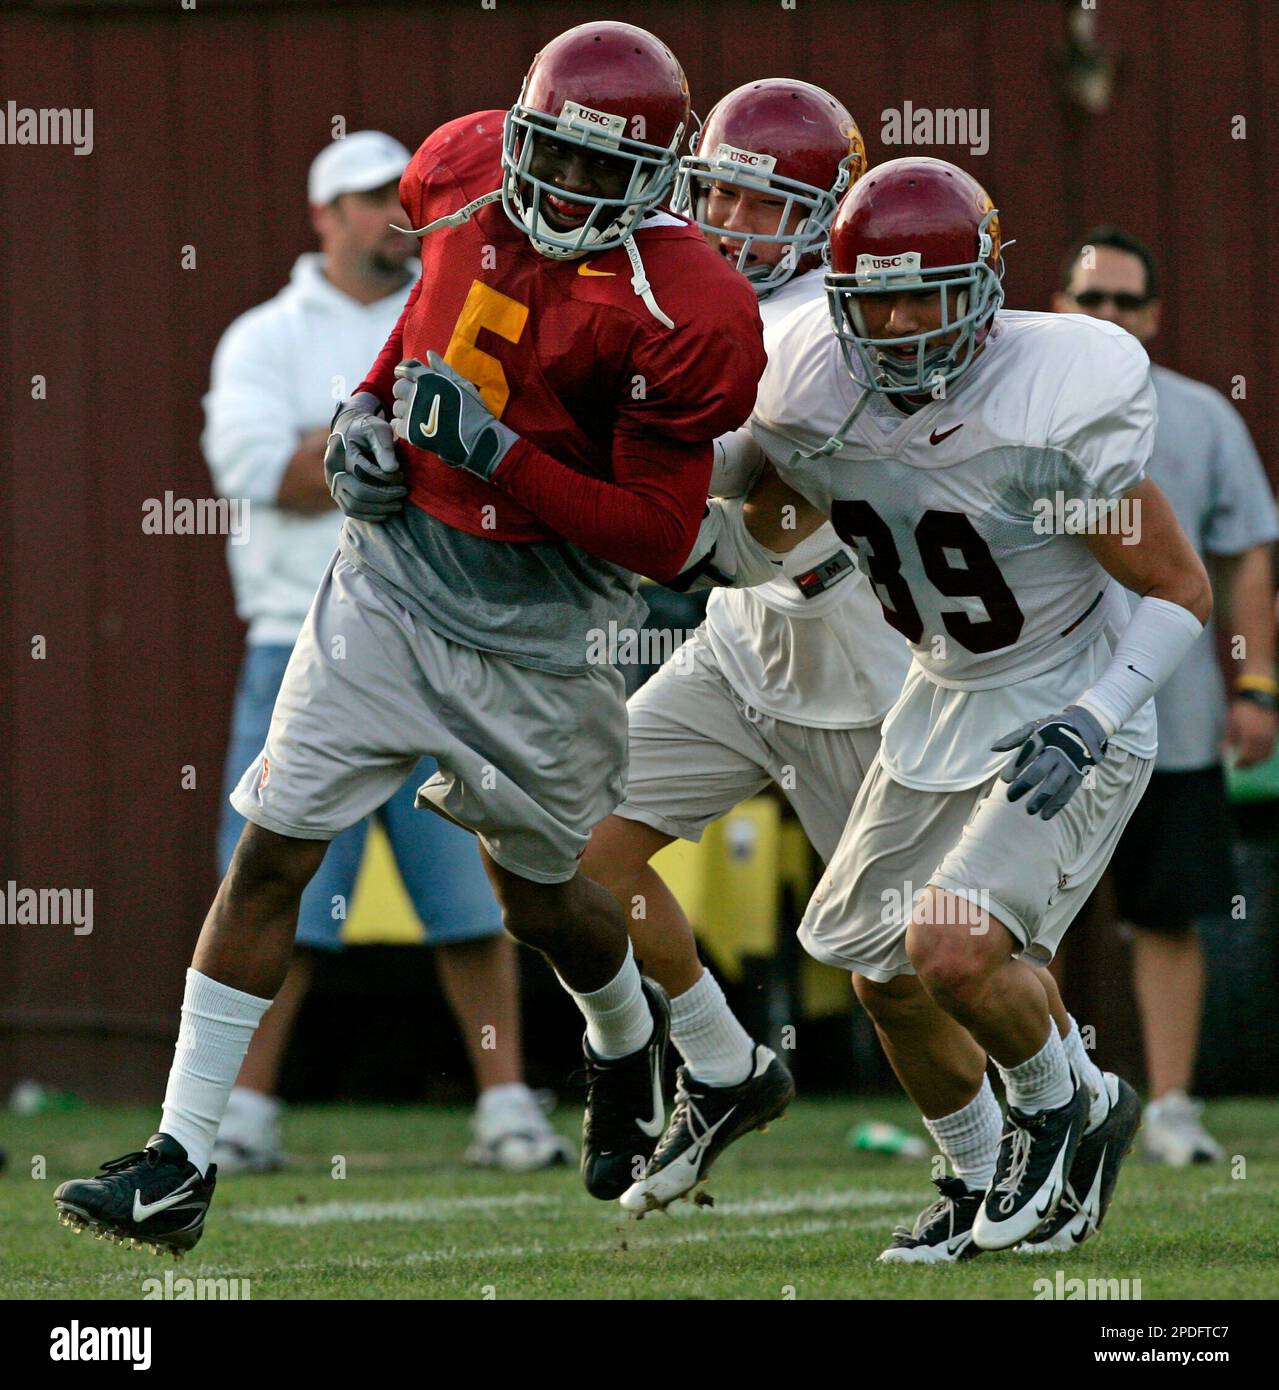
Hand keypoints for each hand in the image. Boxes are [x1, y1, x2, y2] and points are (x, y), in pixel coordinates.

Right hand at [324, 393, 405, 521]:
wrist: (350, 431)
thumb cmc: (367, 429)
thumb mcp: (378, 430)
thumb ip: (385, 447)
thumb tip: (392, 470)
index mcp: (342, 451)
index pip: (364, 472)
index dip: (386, 478)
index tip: (401, 477)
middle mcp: (333, 469)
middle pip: (358, 492)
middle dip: (383, 495)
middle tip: (402, 493)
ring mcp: (332, 483)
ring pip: (353, 505)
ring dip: (377, 508)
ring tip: (397, 505)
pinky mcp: (336, 493)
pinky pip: (350, 510)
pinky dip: (368, 515)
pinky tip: (385, 512)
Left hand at [392, 352, 519, 480]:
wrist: (477, 438)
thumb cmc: (473, 409)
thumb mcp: (462, 384)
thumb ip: (443, 369)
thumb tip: (428, 354)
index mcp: (429, 379)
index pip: (406, 368)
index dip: (402, 370)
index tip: (402, 375)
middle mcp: (417, 393)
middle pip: (398, 388)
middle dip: (403, 392)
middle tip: (414, 399)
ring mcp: (413, 413)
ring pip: (397, 408)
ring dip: (404, 410)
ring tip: (416, 415)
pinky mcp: (411, 432)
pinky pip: (397, 425)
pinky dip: (402, 426)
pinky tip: (412, 427)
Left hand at [991, 704, 1107, 820]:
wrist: (1086, 727)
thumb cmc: (1053, 729)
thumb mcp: (1034, 727)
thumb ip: (1014, 738)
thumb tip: (994, 748)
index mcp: (1044, 738)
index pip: (1027, 753)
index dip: (1015, 767)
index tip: (1005, 779)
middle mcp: (1057, 751)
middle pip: (1038, 771)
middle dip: (1023, 785)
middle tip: (1010, 797)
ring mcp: (1069, 764)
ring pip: (1053, 785)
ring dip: (1040, 799)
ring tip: (1028, 810)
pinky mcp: (1078, 775)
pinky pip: (1067, 793)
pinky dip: (1056, 805)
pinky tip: (1044, 815)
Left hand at [1224, 697, 1278, 767]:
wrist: (1258, 698)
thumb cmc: (1242, 710)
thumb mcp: (1231, 723)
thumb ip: (1228, 738)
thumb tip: (1224, 749)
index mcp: (1250, 737)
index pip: (1247, 756)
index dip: (1242, 763)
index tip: (1235, 766)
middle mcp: (1262, 739)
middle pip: (1258, 758)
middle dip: (1249, 764)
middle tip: (1241, 767)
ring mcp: (1270, 737)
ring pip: (1266, 755)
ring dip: (1258, 761)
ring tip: (1249, 762)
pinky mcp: (1273, 734)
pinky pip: (1271, 749)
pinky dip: (1265, 755)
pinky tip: (1258, 755)